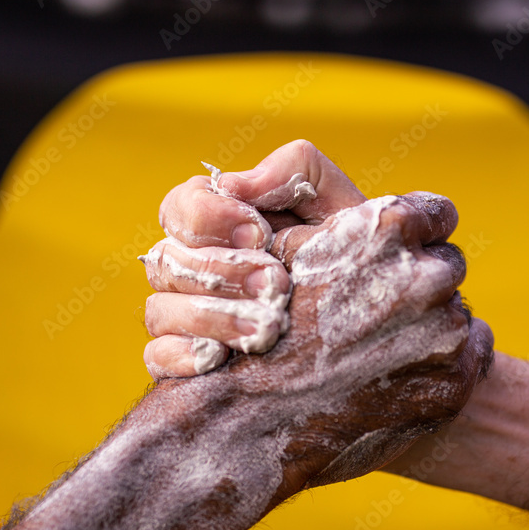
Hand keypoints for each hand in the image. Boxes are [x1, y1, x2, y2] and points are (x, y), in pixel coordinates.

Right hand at [141, 140, 367, 378]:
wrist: (370, 313)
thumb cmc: (347, 254)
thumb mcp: (335, 203)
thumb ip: (294, 170)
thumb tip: (235, 182)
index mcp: (217, 223)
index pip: (178, 208)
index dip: (208, 218)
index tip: (260, 234)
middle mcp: (192, 267)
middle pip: (164, 262)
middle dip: (221, 271)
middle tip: (275, 283)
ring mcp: (184, 315)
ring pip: (159, 310)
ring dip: (212, 317)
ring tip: (267, 327)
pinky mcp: (187, 359)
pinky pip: (158, 357)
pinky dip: (184, 355)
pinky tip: (225, 358)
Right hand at [143, 140, 492, 486]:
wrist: (246, 421)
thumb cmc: (255, 324)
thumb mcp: (280, 242)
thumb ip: (327, 207)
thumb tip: (376, 204)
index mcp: (389, 228)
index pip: (437, 214)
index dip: (414, 233)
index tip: (395, 255)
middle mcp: (427, 276)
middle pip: (447, 266)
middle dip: (419, 284)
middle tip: (372, 312)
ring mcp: (444, 334)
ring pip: (455, 317)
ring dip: (426, 329)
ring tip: (372, 353)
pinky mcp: (452, 385)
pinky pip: (468, 360)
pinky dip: (437, 368)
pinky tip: (392, 380)